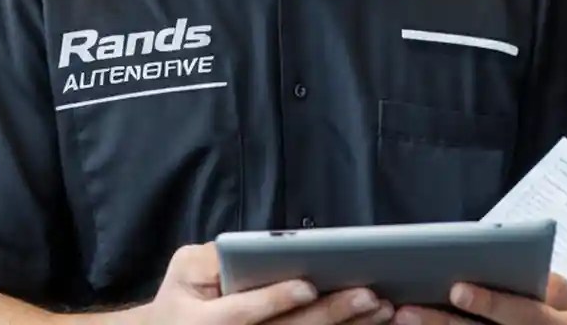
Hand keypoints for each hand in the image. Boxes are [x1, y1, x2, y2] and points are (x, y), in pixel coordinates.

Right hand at [136, 243, 396, 324]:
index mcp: (207, 323)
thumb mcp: (184, 271)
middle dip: (330, 314)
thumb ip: (213, 259)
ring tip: (382, 308)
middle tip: (369, 295)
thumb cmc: (184, 298)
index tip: (308, 287)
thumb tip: (257, 249)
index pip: (243, 314)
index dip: (275, 300)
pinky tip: (373, 322)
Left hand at [391, 274, 566, 324]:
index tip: (456, 289)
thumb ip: (534, 279)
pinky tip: (415, 322)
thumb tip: (490, 258)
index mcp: (554, 323)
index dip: (488, 303)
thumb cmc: (562, 312)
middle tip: (407, 310)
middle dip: (442, 322)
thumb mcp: (563, 295)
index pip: (520, 313)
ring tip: (401, 316)